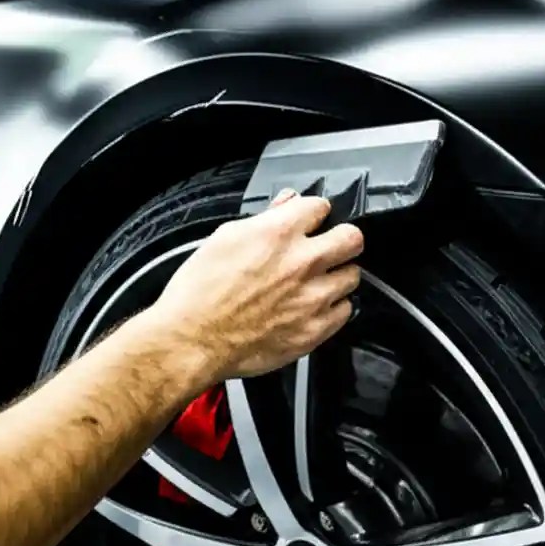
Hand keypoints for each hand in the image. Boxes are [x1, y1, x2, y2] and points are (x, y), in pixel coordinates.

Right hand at [151, 189, 363, 380]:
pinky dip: (332, 308)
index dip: (314, 213)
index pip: (321, 206)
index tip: (311, 221)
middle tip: (329, 248)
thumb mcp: (225, 238)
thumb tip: (286, 205)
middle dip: (341, 239)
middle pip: (352, 239)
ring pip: (352, 276)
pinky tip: (312, 307)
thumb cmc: (200, 293)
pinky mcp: (314, 330)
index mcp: (278, 234)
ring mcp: (312, 298)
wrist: (192, 340)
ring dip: (337, 276)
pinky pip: (344, 311)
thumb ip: (265, 218)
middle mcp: (302, 263)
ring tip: (316, 282)